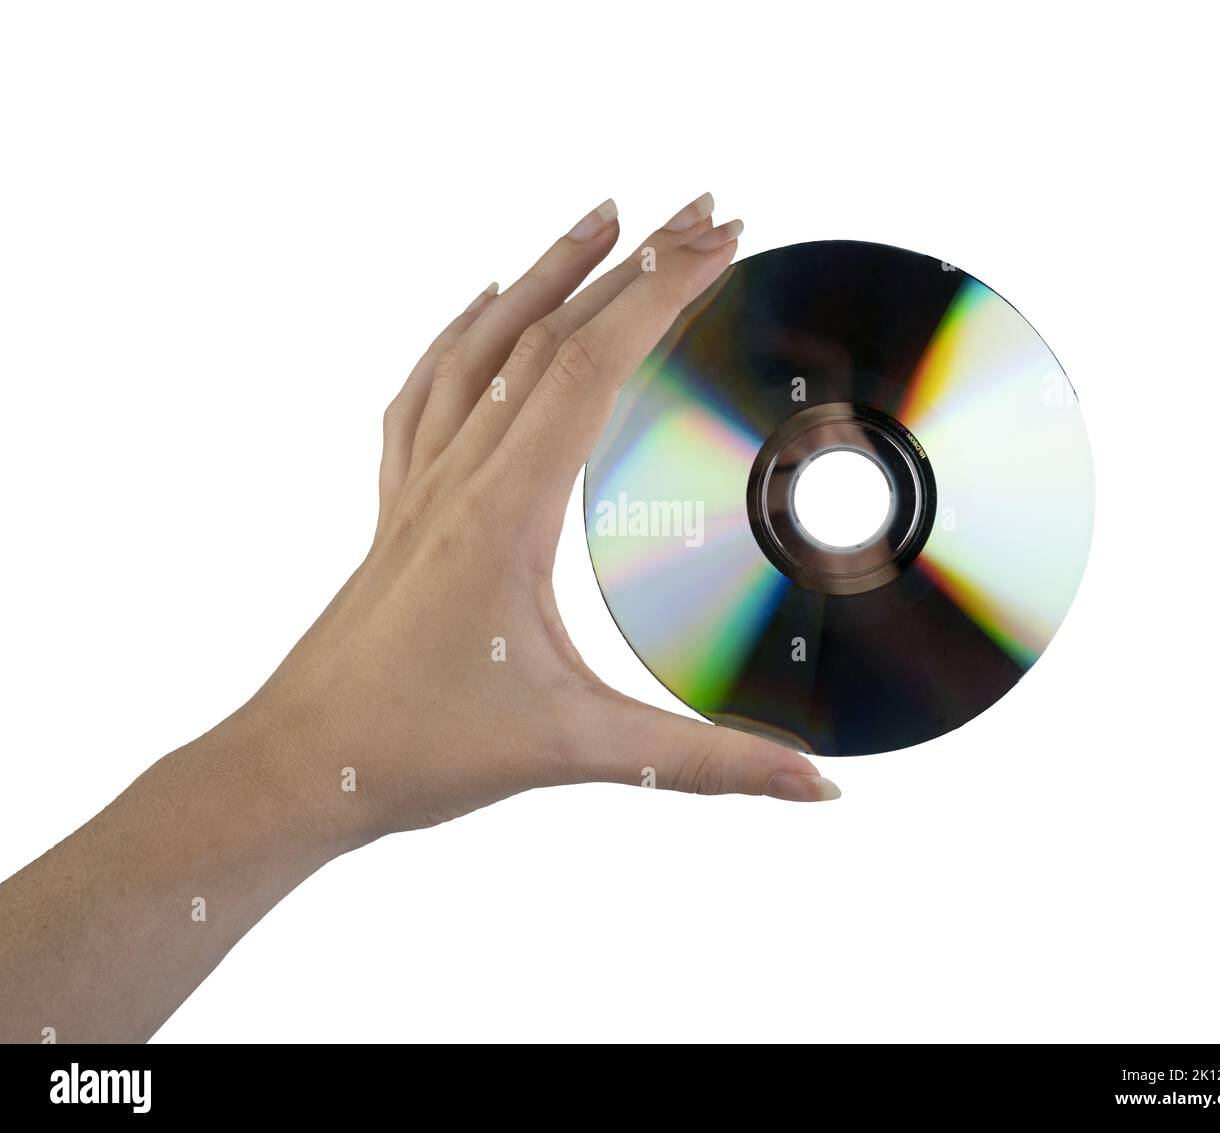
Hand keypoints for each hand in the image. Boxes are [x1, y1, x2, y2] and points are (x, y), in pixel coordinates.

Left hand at [238, 193, 839, 843]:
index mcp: (504, 512)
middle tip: (699, 212)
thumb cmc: (416, 751)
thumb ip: (706, 765)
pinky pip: (429, 390)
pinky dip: (463, 332)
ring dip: (547, 273)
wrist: (300, 768)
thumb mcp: (578, 751)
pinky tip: (482, 306)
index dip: (663, 293)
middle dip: (632, 263)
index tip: (723, 240)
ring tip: (601, 219)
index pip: (592, 366)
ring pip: (482, 344)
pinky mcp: (399, 508)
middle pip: (546, 333)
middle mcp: (457, 476)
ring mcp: (418, 485)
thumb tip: (815, 785)